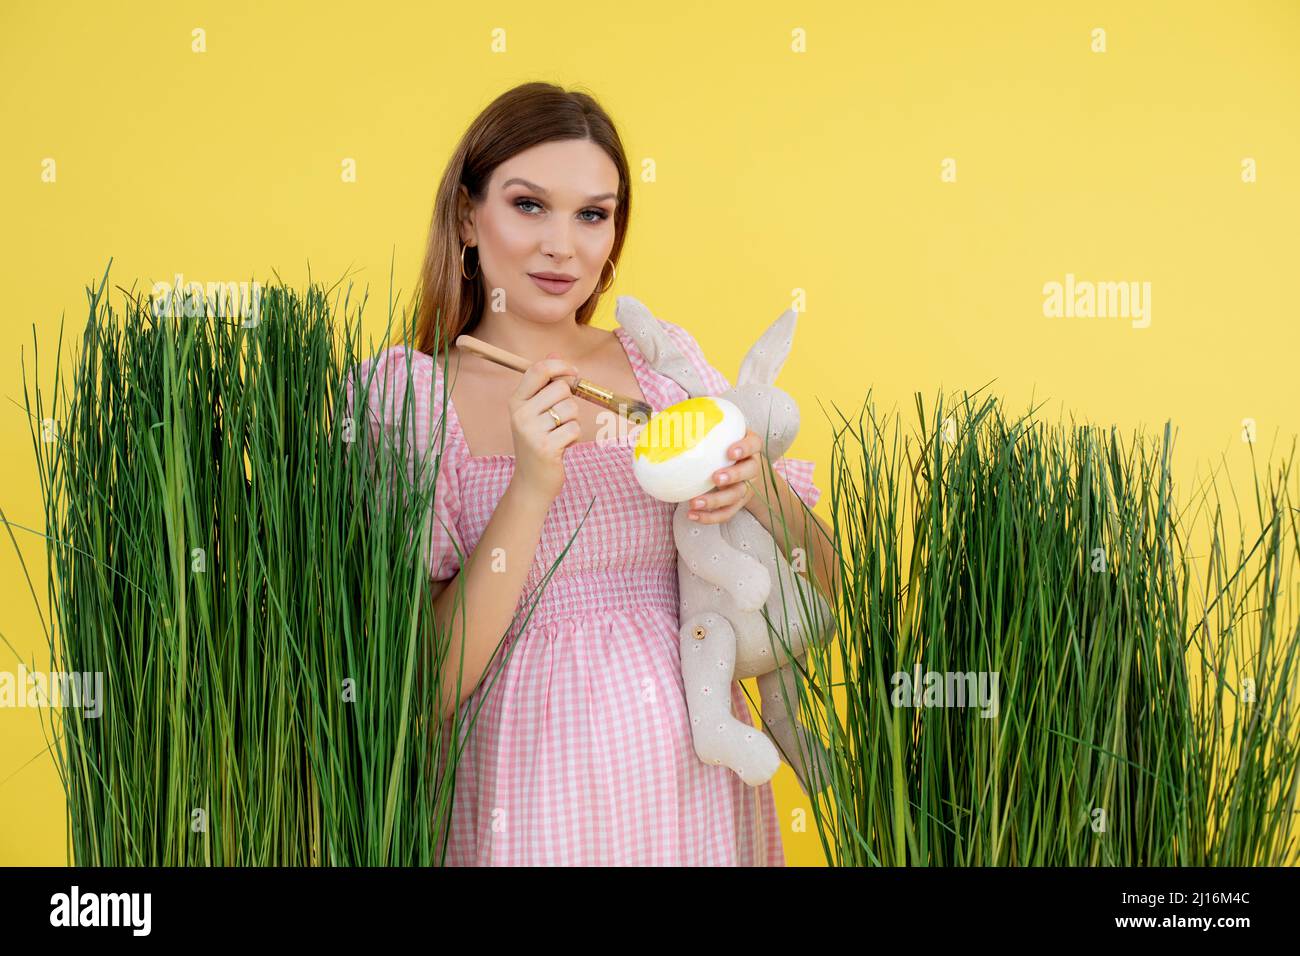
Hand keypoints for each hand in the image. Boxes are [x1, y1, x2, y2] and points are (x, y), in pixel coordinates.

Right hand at [509, 351, 582, 503]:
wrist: (531, 482)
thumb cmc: (538, 442)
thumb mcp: (536, 411)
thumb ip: (545, 384)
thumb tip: (554, 354)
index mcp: (516, 401)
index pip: (538, 369)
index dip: (560, 366)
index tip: (573, 372)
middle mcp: (520, 414)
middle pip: (561, 388)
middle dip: (569, 402)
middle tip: (559, 420)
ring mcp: (531, 431)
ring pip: (571, 409)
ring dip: (572, 422)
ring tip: (559, 435)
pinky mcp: (546, 447)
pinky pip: (574, 429)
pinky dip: (573, 438)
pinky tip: (561, 446)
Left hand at [687, 429, 764, 523]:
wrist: (746, 470)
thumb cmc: (725, 446)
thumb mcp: (721, 433)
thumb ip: (701, 424)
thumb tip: (666, 416)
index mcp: (750, 446)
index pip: (754, 444)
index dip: (744, 448)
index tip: (730, 452)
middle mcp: (752, 466)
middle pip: (749, 472)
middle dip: (733, 475)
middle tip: (715, 478)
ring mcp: (747, 486)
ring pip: (736, 495)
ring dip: (716, 500)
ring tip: (695, 503)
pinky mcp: (738, 504)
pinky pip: (727, 513)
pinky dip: (710, 517)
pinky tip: (692, 515)